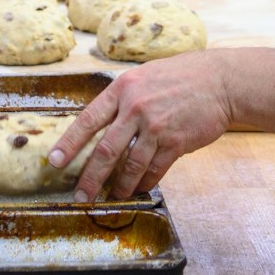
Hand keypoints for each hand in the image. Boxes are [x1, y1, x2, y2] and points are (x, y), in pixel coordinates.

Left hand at [51, 51, 232, 200]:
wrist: (220, 81)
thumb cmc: (180, 77)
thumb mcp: (143, 77)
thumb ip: (122, 99)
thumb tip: (101, 124)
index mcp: (122, 89)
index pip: (87, 120)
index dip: (68, 143)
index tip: (54, 161)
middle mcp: (135, 108)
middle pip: (104, 150)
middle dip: (90, 177)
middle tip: (81, 195)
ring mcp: (155, 126)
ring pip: (129, 165)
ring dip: (120, 185)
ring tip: (114, 196)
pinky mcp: (175, 142)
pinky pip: (154, 169)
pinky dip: (145, 182)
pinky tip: (139, 188)